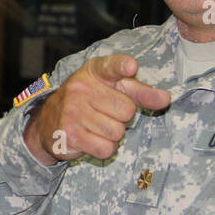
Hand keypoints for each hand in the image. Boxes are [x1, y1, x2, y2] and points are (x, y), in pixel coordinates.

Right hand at [24, 54, 170, 164]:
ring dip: (113, 135)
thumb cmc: (89, 101)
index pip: (111, 66)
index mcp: (94, 71)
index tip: (132, 67)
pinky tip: (91, 139)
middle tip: (105, 114)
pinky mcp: (69, 134)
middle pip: (126, 111)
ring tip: (97, 127)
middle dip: (122, 118)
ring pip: (117, 133)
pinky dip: (104, 149)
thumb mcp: (113, 89)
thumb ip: (141, 92)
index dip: (122, 66)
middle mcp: (81, 88)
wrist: (49, 121)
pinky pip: (105, 149)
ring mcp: (72, 111)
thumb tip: (166, 99)